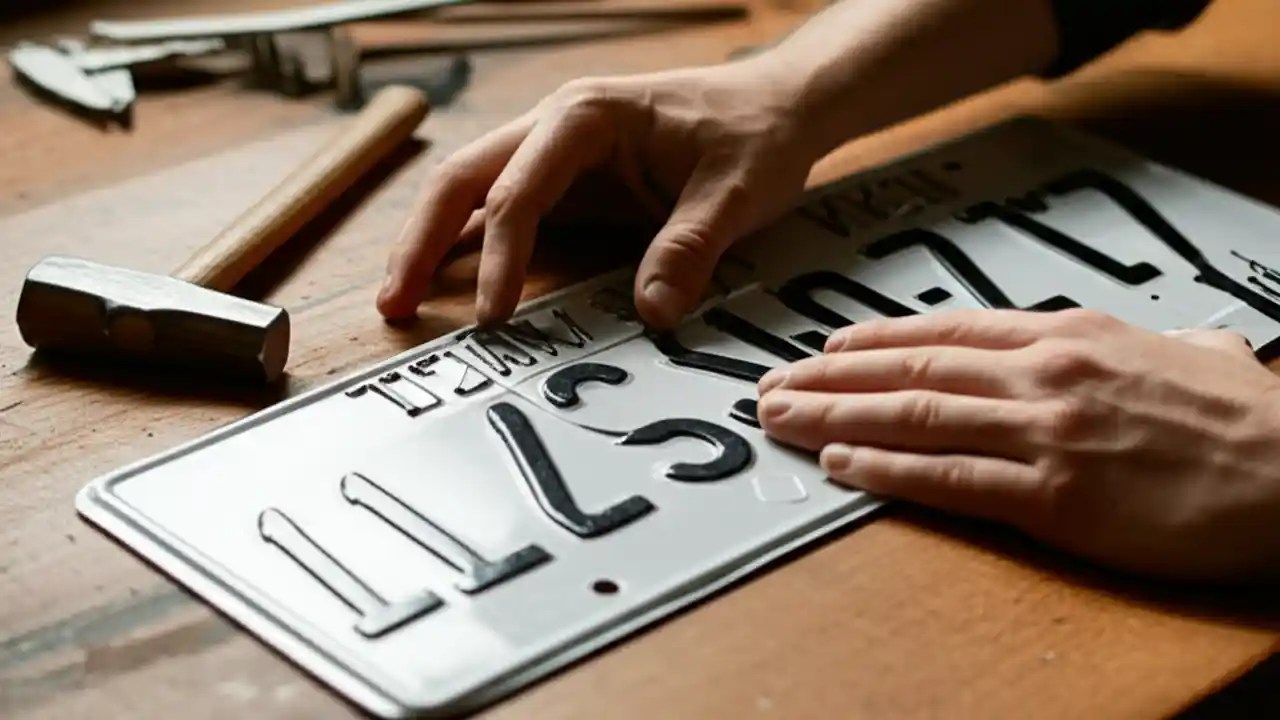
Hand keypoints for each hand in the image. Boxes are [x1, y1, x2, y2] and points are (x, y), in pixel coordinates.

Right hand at [377, 59, 816, 328]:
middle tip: (395, 305)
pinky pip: (503, 207)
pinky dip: (470, 242)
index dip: (499, 258)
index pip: (519, 191)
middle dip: (420, 240)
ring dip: (432, 240)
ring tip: (402, 299)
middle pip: (463, 178)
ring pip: (470, 188)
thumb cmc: (756, 133)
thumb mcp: (735, 193)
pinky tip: (449, 279)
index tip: (492, 316)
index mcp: (587, 116)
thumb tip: (651, 312)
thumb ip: (689, 249)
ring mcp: (557, 150)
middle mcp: (557, 125)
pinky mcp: (568, 178)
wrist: (778, 105)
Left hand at [756, 308, 1279, 582]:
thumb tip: (1140, 341)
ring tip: (781, 418)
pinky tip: (842, 462)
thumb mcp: (1187, 353)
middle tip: (772, 383)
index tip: (827, 347)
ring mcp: (1046, 432)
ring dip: (835, 416)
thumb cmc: (1249, 420)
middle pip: (911, 369)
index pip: (947, 331)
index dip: (875, 338)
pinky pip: (951, 478)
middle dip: (831, 377)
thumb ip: (1136, 344)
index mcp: (1070, 336)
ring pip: (914, 416)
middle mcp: (1045, 374)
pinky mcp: (1055, 496)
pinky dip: (887, 468)